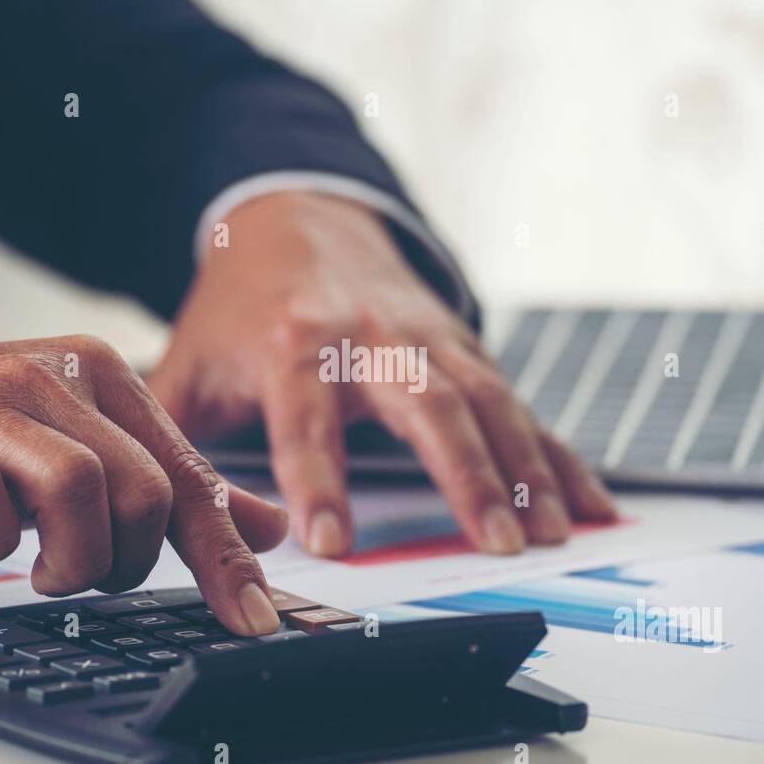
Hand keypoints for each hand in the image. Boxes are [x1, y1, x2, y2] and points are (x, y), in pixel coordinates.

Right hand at [0, 331, 287, 634]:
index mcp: (99, 374)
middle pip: (146, 490)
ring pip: (79, 491)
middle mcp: (50, 378)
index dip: (228, 555)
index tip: (254, 618)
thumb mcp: (71, 439)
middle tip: (88, 576)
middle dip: (131, 562)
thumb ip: (169, 478)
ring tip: (39, 571)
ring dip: (70, 561)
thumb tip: (266, 525)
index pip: (189, 473)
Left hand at [147, 191, 614, 557]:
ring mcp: (429, 339)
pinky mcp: (464, 350)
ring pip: (489, 400)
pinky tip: (589, 502)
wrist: (300, 219)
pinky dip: (558, 455)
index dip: (317, 478)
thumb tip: (174, 518)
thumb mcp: (188, 362)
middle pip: (428, 402)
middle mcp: (372, 335)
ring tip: (551, 531)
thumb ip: (175, 438)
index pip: (305, 416)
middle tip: (495, 543)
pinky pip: (520, 404)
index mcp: (293, 342)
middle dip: (467, 473)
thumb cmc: (242, 305)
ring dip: (526, 467)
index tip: (331, 541)